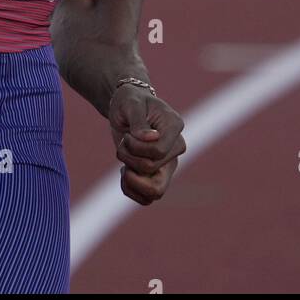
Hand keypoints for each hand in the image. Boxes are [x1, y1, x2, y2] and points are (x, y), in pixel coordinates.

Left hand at [109, 84, 185, 204]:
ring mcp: (168, 164)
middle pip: (152, 169)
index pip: (158, 152)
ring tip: (124, 159)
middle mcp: (176, 148)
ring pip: (154, 192)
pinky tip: (124, 171)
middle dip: (129, 158)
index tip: (128, 135)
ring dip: (130, 178)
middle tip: (124, 143)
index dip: (137, 148)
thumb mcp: (130, 104)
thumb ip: (139, 121)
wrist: (125, 109)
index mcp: (174, 126)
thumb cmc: (129, 101)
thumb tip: (151, 139)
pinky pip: (147, 199)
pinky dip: (130, 190)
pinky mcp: (158, 176)